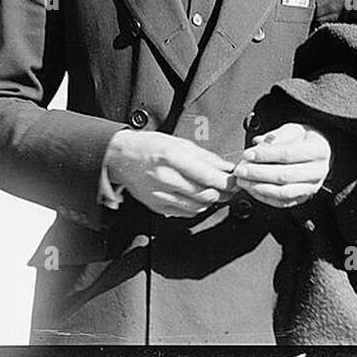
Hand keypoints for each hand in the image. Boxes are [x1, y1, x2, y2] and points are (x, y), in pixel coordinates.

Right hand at [104, 130, 235, 217]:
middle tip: (229, 188)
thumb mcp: (180, 143)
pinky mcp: (156, 205)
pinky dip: (196, 207)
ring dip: (211, 201)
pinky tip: (198, 197)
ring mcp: (160, 194)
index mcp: (173, 157)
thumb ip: (205, 157)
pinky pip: (184, 213)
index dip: (226, 181)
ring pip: (197, 206)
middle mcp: (166, 178)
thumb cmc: (150, 146)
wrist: (121, 157)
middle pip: (205, 194)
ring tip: (215, 191)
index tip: (235, 180)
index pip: (207, 176)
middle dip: (223, 193)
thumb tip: (226, 166)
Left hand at [232, 123, 331, 208]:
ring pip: (282, 193)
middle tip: (240, 170)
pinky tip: (252, 189)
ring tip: (243, 181)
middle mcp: (318, 171)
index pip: (288, 154)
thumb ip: (276, 137)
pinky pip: (281, 203)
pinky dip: (264, 197)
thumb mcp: (293, 129)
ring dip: (258, 187)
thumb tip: (258, 145)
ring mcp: (311, 187)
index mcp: (318, 150)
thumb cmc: (305, 140)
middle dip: (258, 173)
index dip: (265, 155)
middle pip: (284, 176)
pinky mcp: (303, 198)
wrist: (319, 152)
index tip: (248, 154)